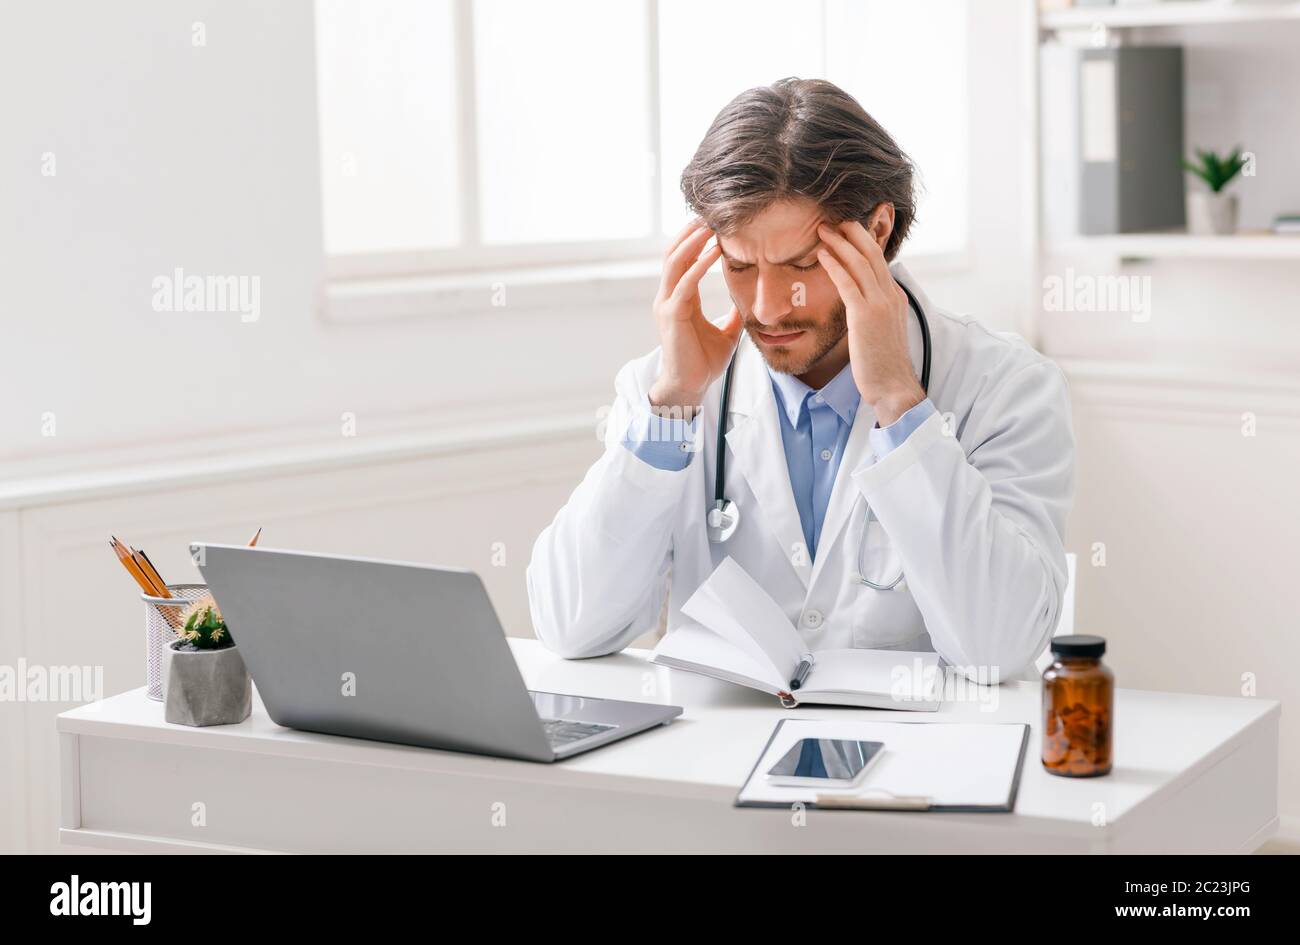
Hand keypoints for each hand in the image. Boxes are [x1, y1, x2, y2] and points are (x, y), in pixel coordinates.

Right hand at [648, 220, 742, 410]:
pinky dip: (698, 266)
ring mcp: (667, 305)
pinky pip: (685, 284)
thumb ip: (734, 315)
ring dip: (692, 242)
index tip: (712, 224)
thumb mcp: (727, 332)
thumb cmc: (704, 362)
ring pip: (674, 263)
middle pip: (674, 254)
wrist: (690, 386)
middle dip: (690, 233)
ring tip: (709, 226)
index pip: (683, 261)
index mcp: (680, 299)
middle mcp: (668, 298)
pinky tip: (713, 253)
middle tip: (709, 215)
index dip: (694, 241)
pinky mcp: (672, 315)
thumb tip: (749, 302)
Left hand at [816, 221, 924, 426]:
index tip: (846, 230)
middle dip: (852, 233)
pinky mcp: (866, 316)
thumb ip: (871, 313)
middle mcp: (891, 295)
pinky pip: (848, 283)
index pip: (879, 261)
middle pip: (871, 254)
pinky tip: (822, 254)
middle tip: (832, 220)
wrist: (893, 386)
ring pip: (860, 263)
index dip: (862, 242)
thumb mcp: (881, 331)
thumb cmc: (883, 364)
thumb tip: (856, 305)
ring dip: (840, 243)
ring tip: (822, 229)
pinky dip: (835, 264)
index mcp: (895, 297)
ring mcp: (880, 304)